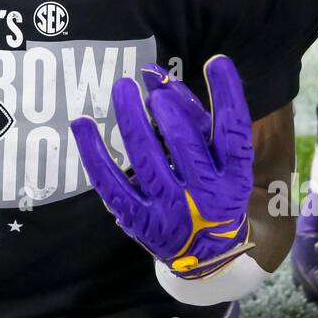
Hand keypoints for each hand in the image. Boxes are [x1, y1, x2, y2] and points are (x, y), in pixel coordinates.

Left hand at [70, 55, 254, 278]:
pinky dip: (94, 152)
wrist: (206, 255)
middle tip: (156, 93)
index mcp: (234, 177)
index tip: (215, 61)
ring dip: (132, 119)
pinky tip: (83, 124)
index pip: (234, 132)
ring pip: (147, 159)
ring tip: (123, 88)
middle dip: (170, 113)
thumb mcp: (219, 161)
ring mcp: (171, 210)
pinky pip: (110, 182)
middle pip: (187, 146)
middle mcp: (206, 195)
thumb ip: (194, 115)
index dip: (228, 95)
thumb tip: (154, 75)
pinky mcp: (140, 221)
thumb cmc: (212, 191)